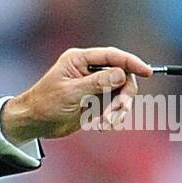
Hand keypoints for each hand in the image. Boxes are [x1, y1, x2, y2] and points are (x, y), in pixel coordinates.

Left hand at [0, 46, 152, 140]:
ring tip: (107, 122)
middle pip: (122, 76)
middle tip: (118, 110)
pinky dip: (114, 116)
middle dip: (124, 94)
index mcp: (80, 60)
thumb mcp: (71, 93)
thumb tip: (122, 73)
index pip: (112, 56)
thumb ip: (97, 82)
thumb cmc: (45, 104)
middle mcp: (89, 70)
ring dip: (119, 109)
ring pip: (121, 93)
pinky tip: (104, 125)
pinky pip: (114, 106)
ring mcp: (94, 86)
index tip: (146, 71)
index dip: (131, 62)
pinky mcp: (96, 101)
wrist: (34, 123)